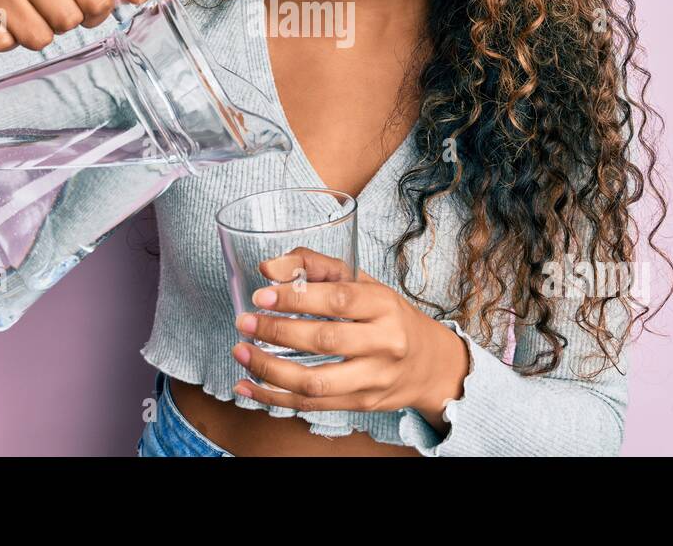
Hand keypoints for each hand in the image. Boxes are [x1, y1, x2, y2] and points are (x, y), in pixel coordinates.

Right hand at [0, 0, 162, 51]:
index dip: (93, 11)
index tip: (76, 0)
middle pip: (67, 20)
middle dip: (62, 24)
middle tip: (46, 8)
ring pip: (36, 37)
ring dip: (34, 34)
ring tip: (23, 13)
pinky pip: (2, 43)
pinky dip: (5, 41)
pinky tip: (0, 20)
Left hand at [230, 247, 469, 431]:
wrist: (431, 363)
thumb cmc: (388, 316)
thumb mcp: (363, 282)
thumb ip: (317, 266)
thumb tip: (268, 268)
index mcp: (384, 304)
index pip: (338, 299)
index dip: (297, 297)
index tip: (261, 295)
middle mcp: (384, 342)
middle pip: (325, 341)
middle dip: (277, 331)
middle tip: (244, 322)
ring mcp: (374, 378)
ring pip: (316, 382)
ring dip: (271, 370)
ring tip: (241, 353)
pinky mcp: (362, 404)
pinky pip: (312, 406)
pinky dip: (275, 398)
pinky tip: (248, 386)